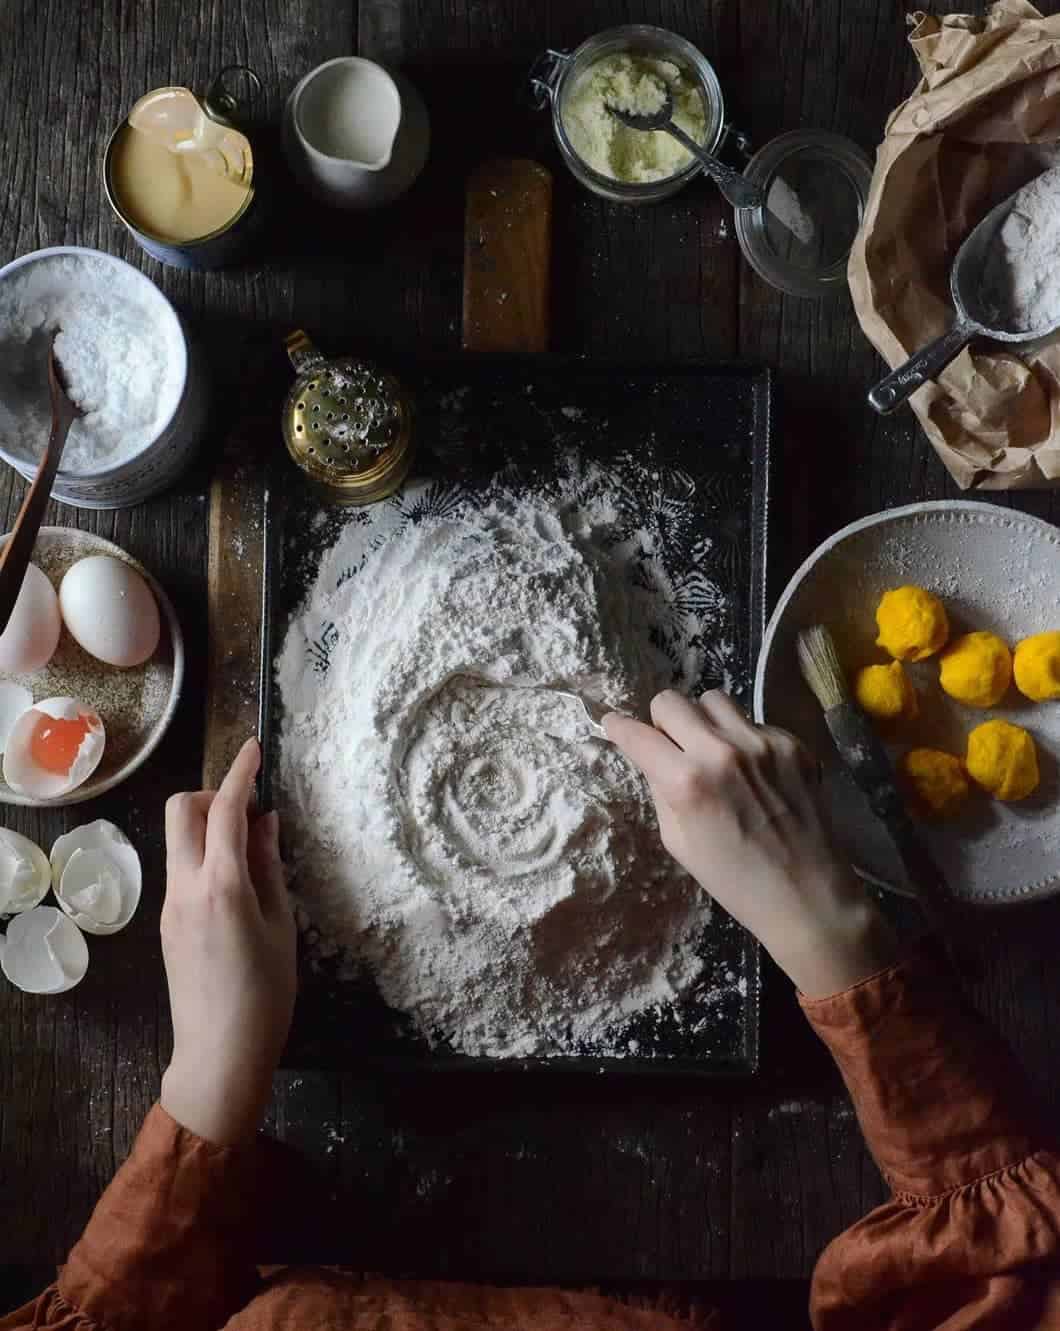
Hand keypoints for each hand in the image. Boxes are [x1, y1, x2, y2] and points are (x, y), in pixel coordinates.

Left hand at [160, 739, 296, 1143]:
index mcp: (222, 886)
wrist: (220, 1052)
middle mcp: (186, 887)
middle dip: (211, 795)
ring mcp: (170, 905)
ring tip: (250, 851)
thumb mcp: (281, 925)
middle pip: (181, 811)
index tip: (254, 749)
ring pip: (178, 839)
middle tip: (248, 812)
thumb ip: (270, 867)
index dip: (240, 774)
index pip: (226, 811)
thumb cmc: (266, 993)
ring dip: (207, 826)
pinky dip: (204, 856)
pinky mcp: (166, 922)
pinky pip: (181, 869)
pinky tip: (236, 883)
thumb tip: (266, 822)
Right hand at [605, 691, 896, 996]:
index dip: (619, 728)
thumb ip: (661, 790)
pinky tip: (754, 773)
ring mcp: (762, 743)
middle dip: (662, 721)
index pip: (638, 734)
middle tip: (670, 744)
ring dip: (703, 721)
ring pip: (714, 700)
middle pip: (671, 701)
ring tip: (713, 751)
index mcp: (686, 782)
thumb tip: (650, 755)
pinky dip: (744, 741)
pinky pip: (753, 723)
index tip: (614, 725)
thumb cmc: (734, 879)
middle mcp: (722, 751)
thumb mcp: (678, 842)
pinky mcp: (792, 743)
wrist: (807, 893)